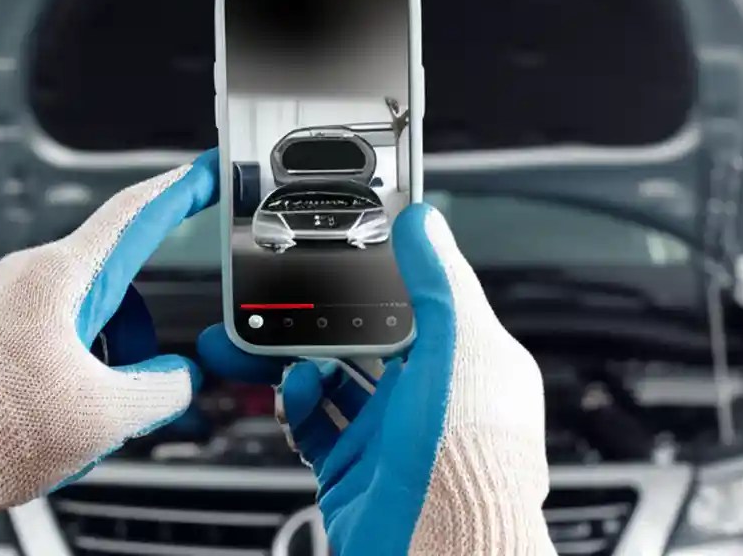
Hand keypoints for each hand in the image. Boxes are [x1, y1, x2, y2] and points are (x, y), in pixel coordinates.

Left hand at [0, 151, 218, 552]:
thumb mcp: (111, 414)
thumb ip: (167, 385)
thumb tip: (182, 375)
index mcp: (58, 277)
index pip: (135, 215)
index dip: (180, 191)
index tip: (206, 171)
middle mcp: (32, 275)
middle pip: (123, 285)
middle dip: (139, 340)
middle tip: (138, 389)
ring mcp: (15, 299)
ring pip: (99, 313)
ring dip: (113, 359)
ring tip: (87, 411)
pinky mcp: (5, 326)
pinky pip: (70, 330)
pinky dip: (87, 366)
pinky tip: (69, 408)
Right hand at [199, 204, 556, 554]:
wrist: (439, 552)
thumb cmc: (469, 458)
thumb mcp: (461, 347)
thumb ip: (440, 280)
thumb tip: (425, 221)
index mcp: (466, 361)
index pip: (419, 300)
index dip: (380, 272)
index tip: (342, 245)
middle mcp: (430, 397)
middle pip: (364, 337)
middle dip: (319, 316)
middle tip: (281, 293)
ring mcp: (389, 435)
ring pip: (332, 378)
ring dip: (299, 357)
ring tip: (273, 340)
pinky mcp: (354, 469)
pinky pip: (314, 425)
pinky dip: (296, 403)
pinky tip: (293, 389)